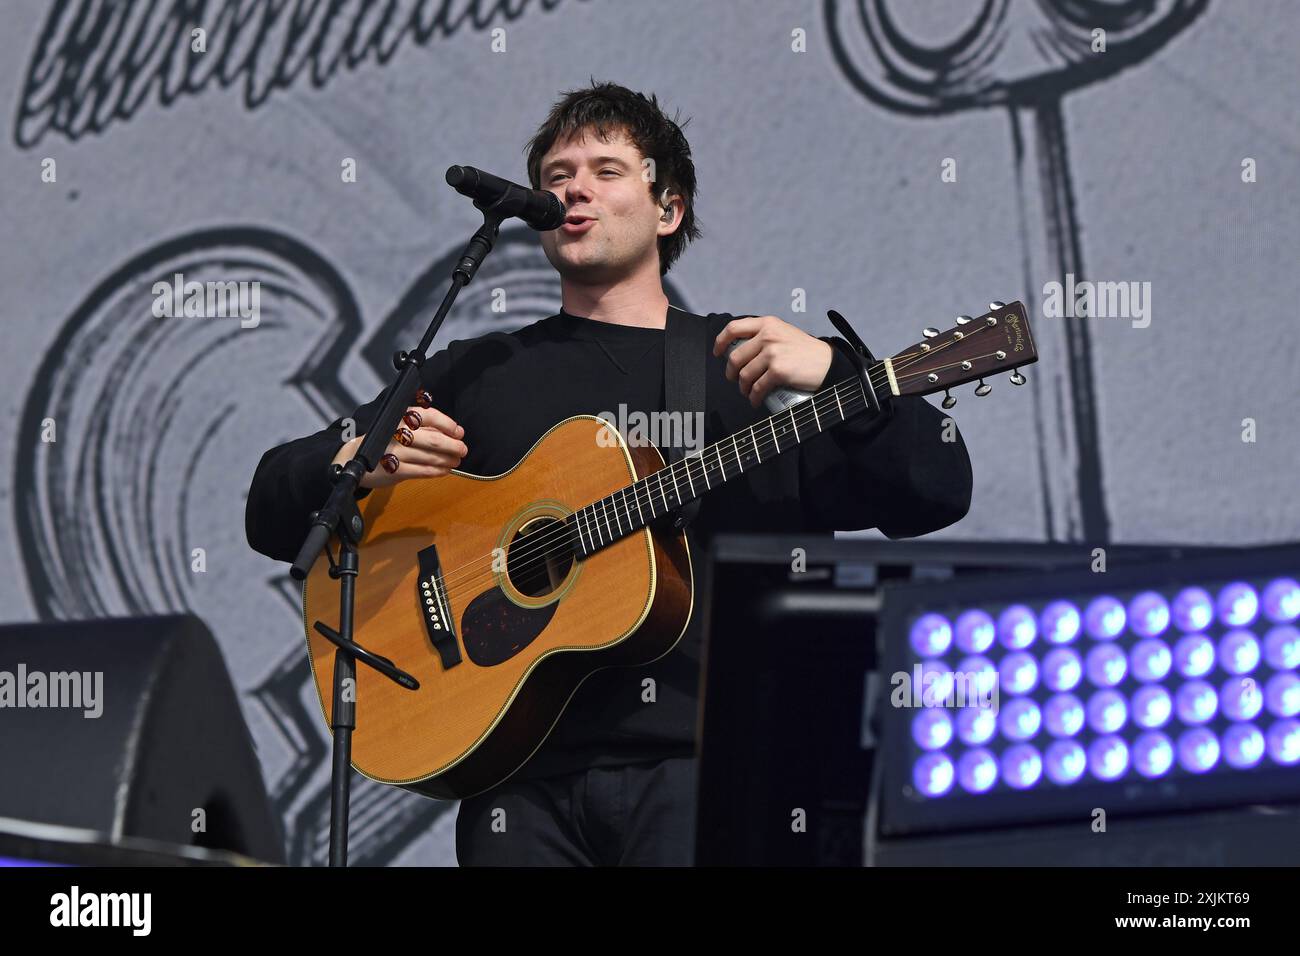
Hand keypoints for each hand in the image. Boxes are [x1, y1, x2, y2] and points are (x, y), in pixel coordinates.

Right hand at [332, 394, 467, 488]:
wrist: (351, 459)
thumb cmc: (382, 441)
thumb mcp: (399, 427)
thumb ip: (424, 428)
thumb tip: (455, 432)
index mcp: (398, 416)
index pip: (429, 416)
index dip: (448, 424)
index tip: (459, 432)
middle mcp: (396, 432)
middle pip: (433, 439)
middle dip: (453, 445)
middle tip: (462, 449)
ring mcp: (393, 452)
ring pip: (429, 457)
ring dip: (447, 460)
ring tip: (455, 461)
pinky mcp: (392, 470)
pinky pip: (421, 471)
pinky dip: (436, 471)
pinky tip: (444, 470)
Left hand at [712, 315, 833, 408]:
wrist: (828, 363)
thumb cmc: (806, 351)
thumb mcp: (784, 333)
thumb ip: (764, 336)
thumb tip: (741, 351)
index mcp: (767, 324)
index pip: (734, 328)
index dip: (720, 342)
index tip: (718, 353)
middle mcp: (768, 335)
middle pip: (735, 357)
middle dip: (731, 373)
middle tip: (735, 380)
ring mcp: (773, 353)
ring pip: (744, 375)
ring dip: (743, 388)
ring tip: (748, 392)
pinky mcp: (778, 371)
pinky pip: (757, 388)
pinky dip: (753, 397)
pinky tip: (755, 400)